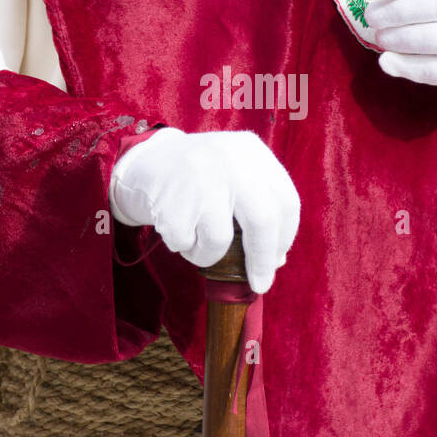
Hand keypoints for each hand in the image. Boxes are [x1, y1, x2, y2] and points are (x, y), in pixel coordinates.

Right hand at [109, 128, 298, 292]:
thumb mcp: (237, 177)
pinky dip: (184, 247)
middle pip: (263, 220)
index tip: (277, 262)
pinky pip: (187, 245)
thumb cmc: (203, 179)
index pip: (286, 202)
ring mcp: (200, 178)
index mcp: (252, 152)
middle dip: (263, 260)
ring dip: (210, 254)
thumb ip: (259, 211)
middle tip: (260, 284)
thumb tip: (276, 262)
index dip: (285, 238)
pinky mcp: (172, 199)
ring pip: (220, 241)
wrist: (149, 160)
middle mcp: (230, 160)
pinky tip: (178, 227)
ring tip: (197, 238)